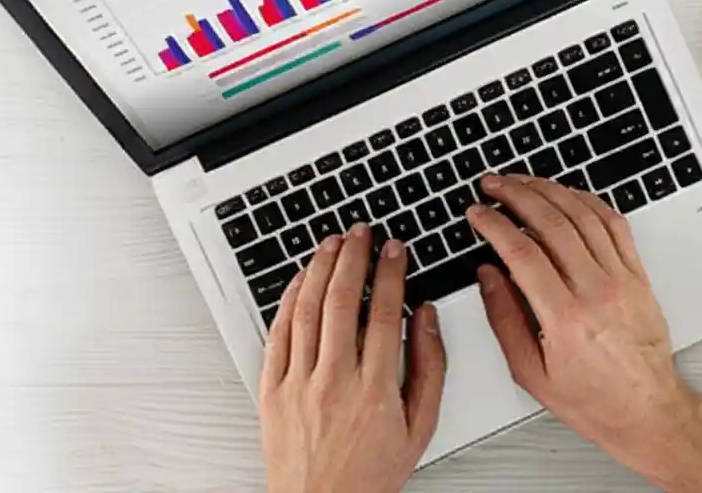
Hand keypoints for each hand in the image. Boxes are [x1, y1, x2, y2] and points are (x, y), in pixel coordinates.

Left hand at [259, 224, 445, 492]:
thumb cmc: (370, 473)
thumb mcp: (420, 427)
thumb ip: (429, 368)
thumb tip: (426, 319)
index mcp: (375, 390)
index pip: (384, 313)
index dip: (390, 272)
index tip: (394, 250)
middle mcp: (334, 381)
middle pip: (342, 301)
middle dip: (353, 257)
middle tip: (361, 233)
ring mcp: (299, 384)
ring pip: (307, 310)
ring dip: (320, 268)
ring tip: (332, 244)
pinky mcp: (272, 390)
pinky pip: (278, 334)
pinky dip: (289, 300)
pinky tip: (300, 280)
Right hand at [467, 176, 695, 473]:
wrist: (648, 410)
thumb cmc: (594, 400)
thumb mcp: (532, 373)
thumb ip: (505, 319)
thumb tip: (488, 275)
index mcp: (566, 319)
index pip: (522, 253)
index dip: (495, 225)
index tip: (478, 213)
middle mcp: (597, 292)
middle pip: (552, 224)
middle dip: (517, 195)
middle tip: (494, 185)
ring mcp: (622, 279)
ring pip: (584, 215)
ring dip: (550, 190)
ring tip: (524, 182)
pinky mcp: (639, 275)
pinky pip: (614, 224)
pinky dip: (588, 201)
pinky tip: (568, 195)